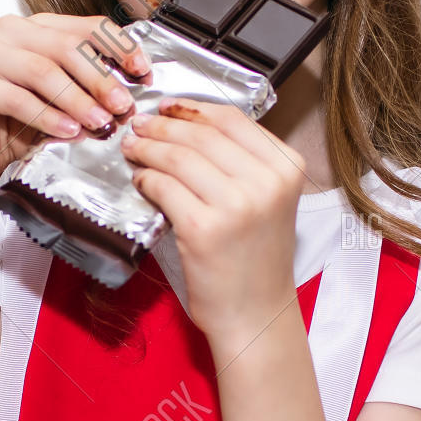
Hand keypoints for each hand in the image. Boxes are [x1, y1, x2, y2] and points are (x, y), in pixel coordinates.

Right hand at [0, 12, 151, 202]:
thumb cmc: (18, 124)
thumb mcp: (63, 100)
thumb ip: (89, 87)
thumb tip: (128, 92)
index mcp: (36, 26)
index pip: (86, 26)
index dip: (119, 48)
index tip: (142, 72)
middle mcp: (8, 31)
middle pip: (65, 47)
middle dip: (100, 79)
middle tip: (121, 105)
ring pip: (42, 70)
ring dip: (76, 100)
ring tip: (99, 122)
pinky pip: (17, 99)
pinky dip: (48, 117)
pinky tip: (69, 132)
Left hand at [120, 98, 306, 343]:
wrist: (255, 312)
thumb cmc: (256, 259)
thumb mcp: (269, 200)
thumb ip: (243, 162)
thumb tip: (188, 124)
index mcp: (287, 168)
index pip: (233, 119)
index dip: (192, 108)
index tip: (168, 107)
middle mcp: (267, 183)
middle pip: (202, 134)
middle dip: (163, 125)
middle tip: (139, 126)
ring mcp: (236, 206)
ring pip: (180, 157)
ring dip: (149, 148)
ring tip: (132, 148)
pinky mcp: (203, 229)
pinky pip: (164, 187)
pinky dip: (146, 178)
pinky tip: (140, 179)